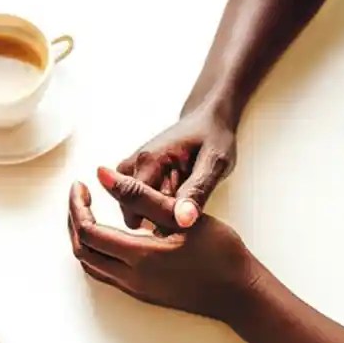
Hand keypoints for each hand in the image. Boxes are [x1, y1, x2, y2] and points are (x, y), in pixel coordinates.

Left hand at [67, 167, 264, 322]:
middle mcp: (131, 278)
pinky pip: (105, 272)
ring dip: (83, 237)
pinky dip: (97, 250)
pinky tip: (110, 233)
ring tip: (90, 210)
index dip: (77, 206)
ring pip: (91, 264)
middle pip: (81, 250)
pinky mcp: (143, 293)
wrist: (241, 294)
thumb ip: (140, 194)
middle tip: (81, 195)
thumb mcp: (181, 216)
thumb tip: (102, 175)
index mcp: (139, 257)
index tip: (81, 185)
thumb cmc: (221, 254)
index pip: (87, 231)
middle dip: (75, 220)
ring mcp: (136, 289)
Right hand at [117, 110, 235, 229]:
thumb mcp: (215, 162)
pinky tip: (177, 195)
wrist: (207, 121)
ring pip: (136, 214)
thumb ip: (197, 191)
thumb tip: (183, 220)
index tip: (189, 214)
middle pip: (133, 215)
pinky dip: (158, 208)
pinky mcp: (133, 179)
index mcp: (146, 161)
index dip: (164, 220)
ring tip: (184, 195)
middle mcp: (129, 167)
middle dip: (160, 218)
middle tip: (189, 202)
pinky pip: (141, 208)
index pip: (138, 209)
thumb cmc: (213, 137)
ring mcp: (128, 173)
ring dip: (160, 213)